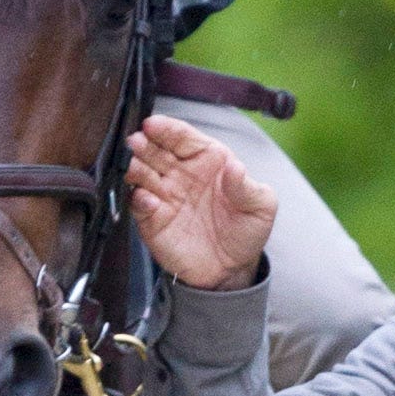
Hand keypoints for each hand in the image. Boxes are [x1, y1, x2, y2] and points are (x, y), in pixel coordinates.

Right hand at [129, 114, 274, 289]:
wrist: (231, 270)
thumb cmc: (246, 231)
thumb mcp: (261, 206)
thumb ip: (247, 186)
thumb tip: (235, 167)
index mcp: (207, 159)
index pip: (182, 136)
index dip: (166, 128)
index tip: (153, 125)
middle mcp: (181, 172)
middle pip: (155, 150)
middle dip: (143, 143)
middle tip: (136, 142)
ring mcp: (164, 194)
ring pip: (141, 173)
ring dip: (134, 167)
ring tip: (133, 167)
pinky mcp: (152, 218)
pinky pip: (138, 204)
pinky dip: (139, 199)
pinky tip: (146, 199)